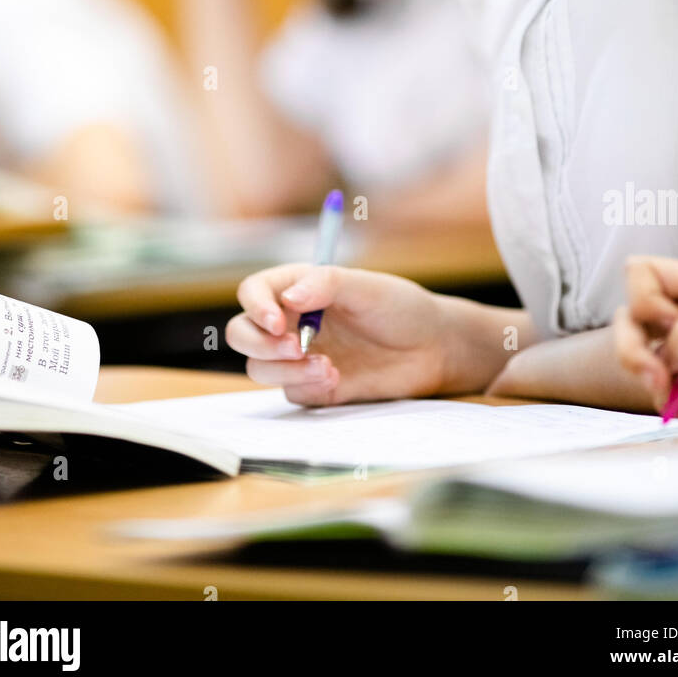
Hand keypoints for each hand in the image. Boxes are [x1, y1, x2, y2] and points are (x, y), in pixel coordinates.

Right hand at [225, 264, 450, 405]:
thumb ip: (326, 284)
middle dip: (260, 343)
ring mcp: (300, 356)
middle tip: (295, 347)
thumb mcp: (366, 287)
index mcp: (299, 287)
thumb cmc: (401, 308)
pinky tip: (337, 378)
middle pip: (244, 333)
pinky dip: (305, 386)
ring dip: (285, 370)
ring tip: (327, 367)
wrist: (433, 350)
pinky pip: (289, 392)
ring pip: (260, 367)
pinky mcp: (313, 386)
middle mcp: (292, 321)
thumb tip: (288, 297)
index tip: (277, 320)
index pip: (254, 292)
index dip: (256, 306)